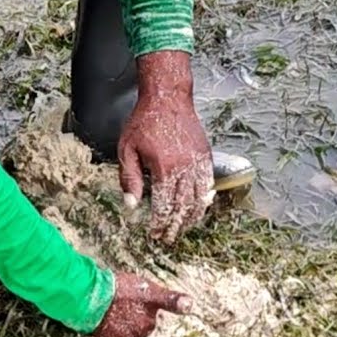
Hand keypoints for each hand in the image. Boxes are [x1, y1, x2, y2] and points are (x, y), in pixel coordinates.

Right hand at [91, 272, 190, 336]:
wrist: (89, 299)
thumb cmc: (122, 293)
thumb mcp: (152, 293)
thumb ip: (171, 300)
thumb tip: (192, 305)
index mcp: (146, 327)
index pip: (151, 315)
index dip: (145, 302)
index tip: (137, 294)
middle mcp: (132, 336)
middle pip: (137, 319)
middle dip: (132, 309)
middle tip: (124, 295)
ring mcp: (115, 336)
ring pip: (122, 321)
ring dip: (118, 311)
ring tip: (112, 298)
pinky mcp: (100, 333)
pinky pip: (108, 323)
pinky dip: (107, 315)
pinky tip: (103, 304)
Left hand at [118, 51, 214, 243]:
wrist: (168, 98)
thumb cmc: (144, 122)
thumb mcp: (128, 149)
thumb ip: (130, 179)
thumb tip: (132, 206)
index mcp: (164, 169)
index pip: (164, 206)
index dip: (160, 224)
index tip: (155, 234)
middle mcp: (185, 168)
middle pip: (183, 207)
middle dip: (176, 226)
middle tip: (169, 238)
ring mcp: (199, 162)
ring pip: (200, 199)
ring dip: (192, 217)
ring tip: (184, 227)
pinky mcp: (206, 155)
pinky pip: (209, 183)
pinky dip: (205, 199)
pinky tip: (199, 207)